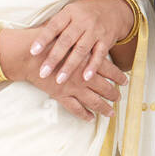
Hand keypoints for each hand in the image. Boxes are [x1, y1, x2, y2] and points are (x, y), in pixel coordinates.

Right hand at [0, 28, 127, 122]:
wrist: (29, 55)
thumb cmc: (49, 42)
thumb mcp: (71, 37)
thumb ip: (84, 42)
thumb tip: (94, 38)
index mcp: (89, 60)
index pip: (110, 70)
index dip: (119, 77)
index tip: (125, 81)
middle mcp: (84, 75)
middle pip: (105, 88)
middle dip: (114, 94)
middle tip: (119, 98)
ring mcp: (74, 87)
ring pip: (94, 101)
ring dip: (104, 108)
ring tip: (110, 112)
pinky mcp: (62, 95)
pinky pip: (76, 109)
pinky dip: (84, 115)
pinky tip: (90, 118)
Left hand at [31, 0, 131, 84]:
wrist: (115, 9)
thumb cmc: (85, 13)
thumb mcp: (70, 12)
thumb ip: (55, 24)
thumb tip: (31, 37)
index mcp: (70, 13)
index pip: (54, 26)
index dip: (43, 39)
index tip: (32, 52)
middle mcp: (83, 21)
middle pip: (66, 40)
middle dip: (54, 58)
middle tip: (43, 73)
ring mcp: (95, 30)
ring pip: (81, 50)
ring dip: (70, 66)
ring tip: (60, 80)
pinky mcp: (106, 40)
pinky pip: (99, 55)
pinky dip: (92, 67)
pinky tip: (85, 78)